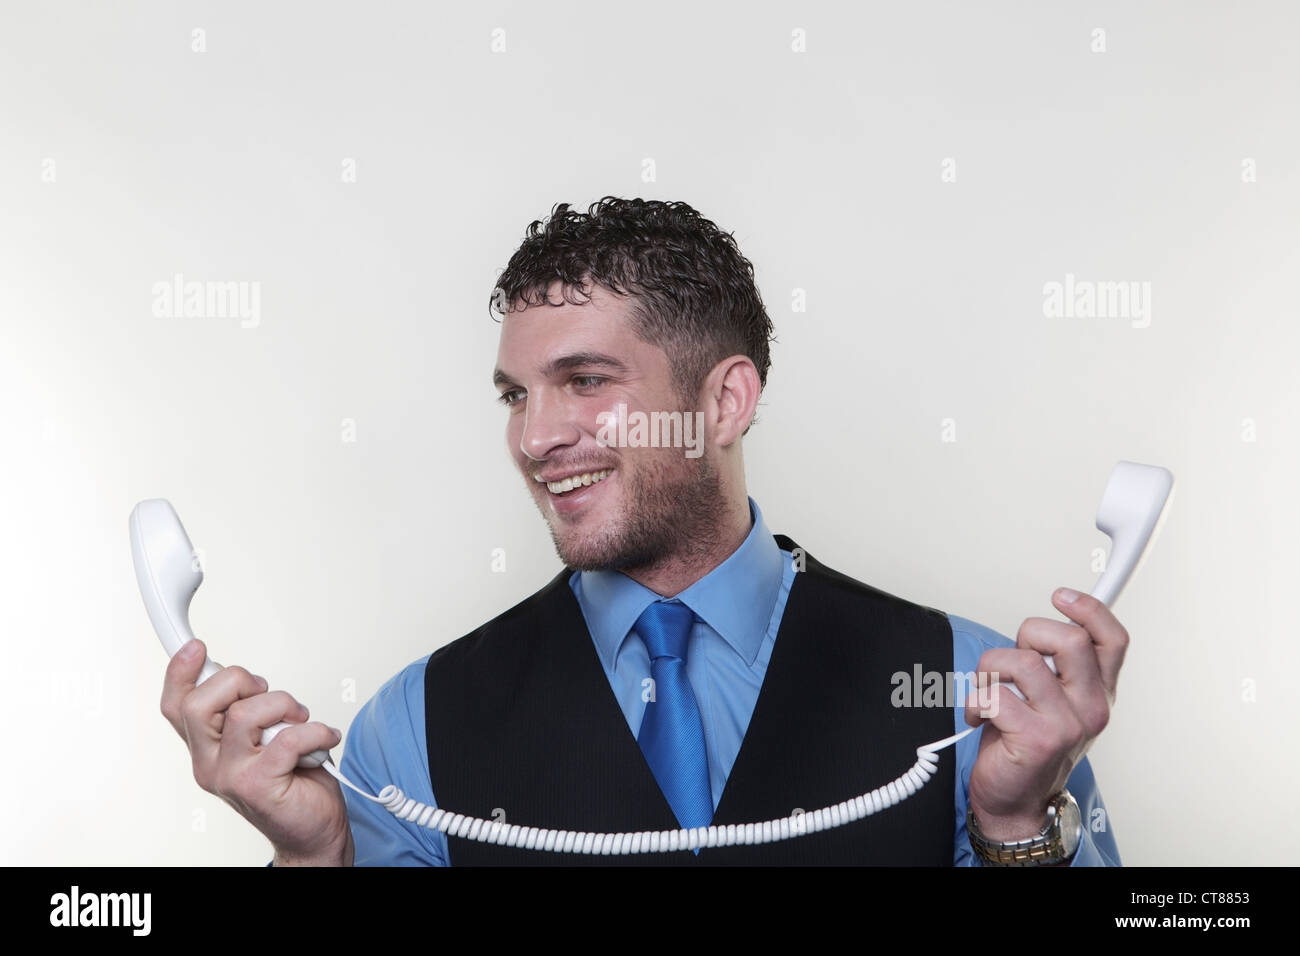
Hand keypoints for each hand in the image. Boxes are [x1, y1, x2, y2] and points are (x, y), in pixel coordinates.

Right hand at [159, 638, 352, 865]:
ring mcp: (230, 776)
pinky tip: (324, 737)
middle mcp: (208, 763)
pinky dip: (314, 730)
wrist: (313, 833)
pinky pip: (286, 739)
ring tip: (301, 719)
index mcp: (206, 747)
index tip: (196, 646)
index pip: (175, 706)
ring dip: (284, 704)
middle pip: (199, 703)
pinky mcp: (258, 786)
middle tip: (268, 694)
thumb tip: (246, 681)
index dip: (179, 673)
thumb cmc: (293, 782)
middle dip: (239, 681)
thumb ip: (249, 713)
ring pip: (243, 714)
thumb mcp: (264, 738)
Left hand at [963, 588, 1127, 840]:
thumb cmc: (1025, 744)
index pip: (1112, 640)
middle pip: (1070, 639)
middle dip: (1029, 634)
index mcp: (1098, 692)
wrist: (1016, 802)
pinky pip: (996, 695)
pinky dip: (976, 701)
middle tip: (1013, 663)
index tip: (1061, 596)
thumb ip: (1056, 667)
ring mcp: (1066, 724)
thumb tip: (1041, 629)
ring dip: (991, 669)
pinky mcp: (1036, 739)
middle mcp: (1091, 707)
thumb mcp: (1053, 702)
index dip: (1090, 609)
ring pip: (1025, 662)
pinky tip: (979, 717)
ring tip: (988, 691)